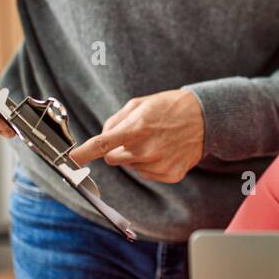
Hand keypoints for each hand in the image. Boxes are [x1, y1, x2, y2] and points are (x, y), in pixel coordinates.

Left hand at [68, 88, 203, 183]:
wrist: (205, 118)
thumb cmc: (169, 107)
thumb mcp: (140, 104)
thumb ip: (116, 120)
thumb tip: (102, 137)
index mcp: (137, 128)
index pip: (103, 145)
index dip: (84, 153)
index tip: (72, 159)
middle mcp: (147, 150)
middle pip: (113, 159)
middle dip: (117, 150)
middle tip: (135, 137)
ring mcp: (160, 164)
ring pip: (130, 167)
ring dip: (136, 156)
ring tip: (155, 141)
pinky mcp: (170, 175)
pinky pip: (147, 174)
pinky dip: (151, 165)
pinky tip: (164, 151)